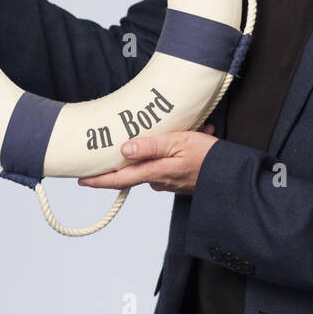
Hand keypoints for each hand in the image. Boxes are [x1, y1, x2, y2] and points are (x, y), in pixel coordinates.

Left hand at [78, 124, 217, 194]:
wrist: (231, 176)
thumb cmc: (207, 157)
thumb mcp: (177, 143)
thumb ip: (150, 147)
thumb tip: (123, 151)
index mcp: (155, 172)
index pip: (119, 179)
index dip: (99, 180)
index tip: (81, 179)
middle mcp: (159, 181)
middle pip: (133, 172)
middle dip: (129, 158)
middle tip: (118, 143)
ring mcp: (169, 182)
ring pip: (152, 165)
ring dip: (159, 148)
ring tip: (176, 131)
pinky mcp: (179, 180)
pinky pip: (167, 165)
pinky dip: (174, 151)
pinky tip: (190, 137)